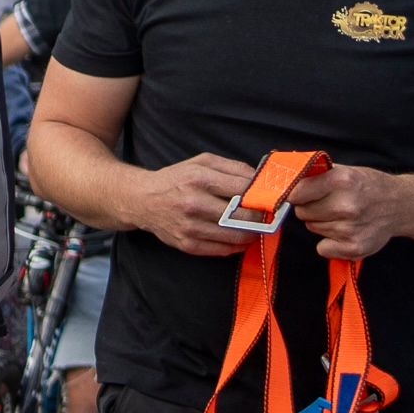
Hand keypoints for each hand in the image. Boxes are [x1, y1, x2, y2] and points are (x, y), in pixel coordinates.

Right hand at [133, 153, 260, 256]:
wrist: (143, 201)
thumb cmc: (176, 179)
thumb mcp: (202, 162)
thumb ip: (233, 167)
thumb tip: (260, 180)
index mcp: (199, 179)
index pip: (244, 190)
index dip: (263, 196)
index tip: (271, 199)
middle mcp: (194, 204)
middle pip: (244, 216)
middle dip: (261, 217)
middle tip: (266, 215)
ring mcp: (190, 227)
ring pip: (236, 236)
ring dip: (252, 233)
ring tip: (254, 226)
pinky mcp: (188, 245)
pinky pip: (223, 250)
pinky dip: (237, 245)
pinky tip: (238, 237)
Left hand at [284, 164, 404, 260]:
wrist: (401, 205)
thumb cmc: (369, 186)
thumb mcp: (345, 171)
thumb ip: (316, 175)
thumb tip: (284, 179)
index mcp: (340, 180)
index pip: (295, 192)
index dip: (296, 194)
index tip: (299, 195)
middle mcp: (345, 205)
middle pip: (302, 213)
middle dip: (311, 208)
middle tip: (330, 204)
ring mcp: (349, 228)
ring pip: (312, 228)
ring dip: (322, 223)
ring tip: (343, 216)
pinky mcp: (353, 247)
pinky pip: (322, 248)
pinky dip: (330, 243)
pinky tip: (346, 232)